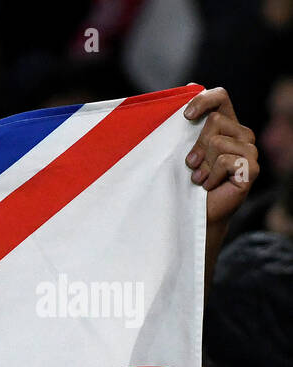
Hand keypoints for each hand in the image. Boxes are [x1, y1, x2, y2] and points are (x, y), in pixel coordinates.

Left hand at [184, 87, 259, 283]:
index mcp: (225, 125)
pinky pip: (225, 161)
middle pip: (215, 121)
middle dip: (196, 145)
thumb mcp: (179, 151)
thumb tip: (189, 86)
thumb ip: (184, 125)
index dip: (204, 100)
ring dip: (202, 163)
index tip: (184, 116)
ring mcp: (250, 151)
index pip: (221, 98)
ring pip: (219, 142)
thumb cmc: (184, 184)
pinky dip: (211, 175)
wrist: (193, 215)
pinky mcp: (252, 169)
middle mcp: (242, 135)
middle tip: (190, 166)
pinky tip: (208, 186)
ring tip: (199, 178)